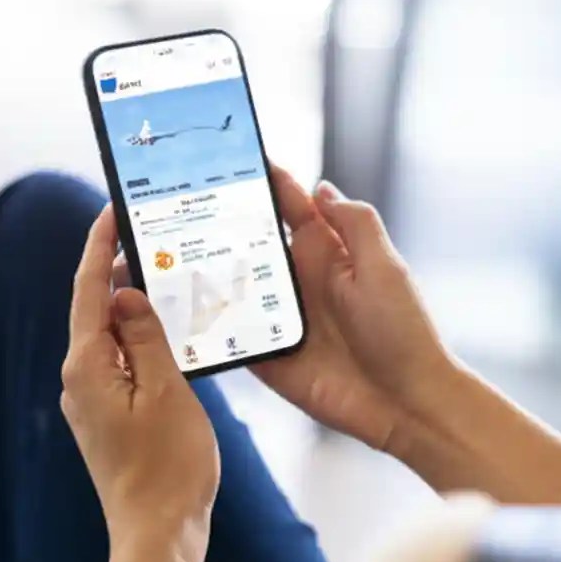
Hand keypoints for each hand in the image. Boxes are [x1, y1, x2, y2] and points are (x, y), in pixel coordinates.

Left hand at [60, 205, 219, 561]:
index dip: (99, 245)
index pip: (87, 289)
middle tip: (151, 239)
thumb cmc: (168, 467)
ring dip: (134, 309)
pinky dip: (140, 342)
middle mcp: (78, 380)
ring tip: (167, 282)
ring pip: (110, 337)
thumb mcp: (166, 390)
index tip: (110, 209)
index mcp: (87, 366)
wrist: (159, 531)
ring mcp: (89, 401)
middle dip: (120, 273)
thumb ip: (145, 335)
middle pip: (95, 310)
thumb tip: (125, 294)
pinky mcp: (105, 417)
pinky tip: (169, 338)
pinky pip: (120, 363)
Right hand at [107, 166, 451, 452]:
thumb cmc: (402, 332)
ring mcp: (277, 318)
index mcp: (326, 252)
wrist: (404, 404)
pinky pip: (225, 334)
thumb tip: (320, 185)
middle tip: (170, 202)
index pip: (287, 206)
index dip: (261, 182)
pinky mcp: (265, 355)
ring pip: (228, 286)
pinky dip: (200, 324)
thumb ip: (353, 223)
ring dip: (199, 273)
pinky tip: (168, 310)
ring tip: (156, 252)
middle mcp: (298, 281)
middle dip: (214, 223)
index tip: (227, 157)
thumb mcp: (385, 266)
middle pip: (247, 243)